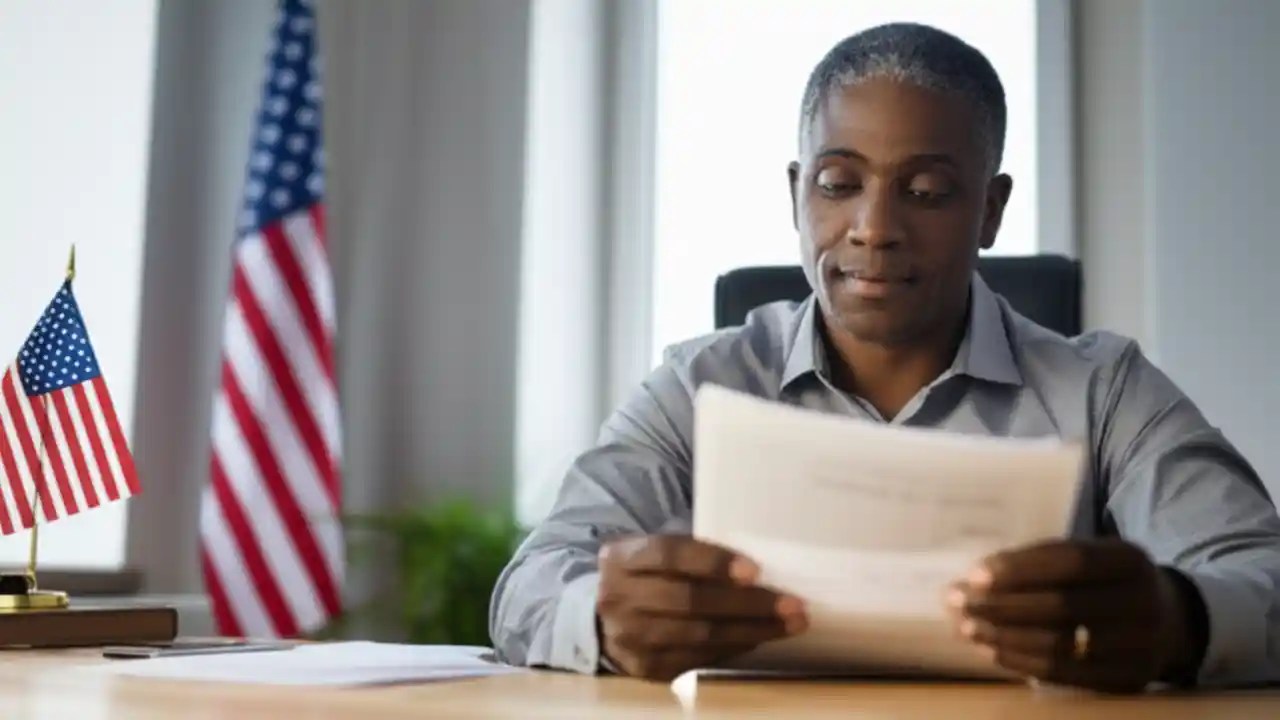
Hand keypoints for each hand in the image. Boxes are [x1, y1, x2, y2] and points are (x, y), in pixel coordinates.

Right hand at [596, 535, 807, 680]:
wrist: (602, 620)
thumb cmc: (645, 576)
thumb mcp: (652, 552)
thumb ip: (690, 550)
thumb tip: (757, 557)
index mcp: (622, 558)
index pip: (668, 554)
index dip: (712, 561)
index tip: (755, 570)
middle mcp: (619, 598)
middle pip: (689, 600)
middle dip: (747, 603)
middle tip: (792, 603)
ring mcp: (630, 637)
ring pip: (698, 635)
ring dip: (751, 630)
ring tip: (790, 623)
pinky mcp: (645, 667)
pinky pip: (698, 659)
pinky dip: (734, 648)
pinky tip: (760, 637)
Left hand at [946, 539, 1193, 692]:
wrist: (1169, 622)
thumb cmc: (1106, 582)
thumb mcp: (1089, 559)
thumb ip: (1039, 562)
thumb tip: (973, 577)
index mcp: (1131, 560)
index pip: (1069, 560)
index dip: (1020, 568)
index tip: (974, 574)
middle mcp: (1143, 602)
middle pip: (1061, 605)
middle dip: (1001, 604)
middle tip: (957, 602)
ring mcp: (1140, 646)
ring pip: (1060, 643)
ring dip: (1004, 636)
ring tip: (966, 627)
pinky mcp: (1128, 679)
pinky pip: (1065, 673)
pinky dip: (1023, 661)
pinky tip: (993, 651)